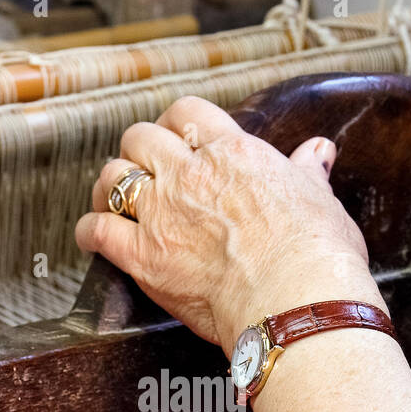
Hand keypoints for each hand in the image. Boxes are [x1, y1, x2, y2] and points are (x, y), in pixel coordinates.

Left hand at [75, 96, 378, 353]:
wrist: (295, 297)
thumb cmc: (316, 254)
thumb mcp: (321, 201)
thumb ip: (308, 173)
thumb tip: (318, 152)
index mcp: (234, 153)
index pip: (190, 114)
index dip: (177, 123)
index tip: (178, 138)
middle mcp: (190, 174)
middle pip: (142, 138)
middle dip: (139, 151)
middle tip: (144, 169)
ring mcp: (162, 213)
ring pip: (113, 177)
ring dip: (110, 185)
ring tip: (111, 198)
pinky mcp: (143, 255)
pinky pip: (98, 230)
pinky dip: (89, 232)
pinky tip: (91, 237)